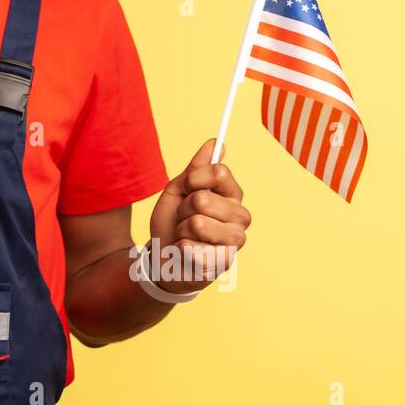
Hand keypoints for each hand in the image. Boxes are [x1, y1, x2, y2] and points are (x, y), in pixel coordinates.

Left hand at [147, 137, 249, 293]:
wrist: (164, 256)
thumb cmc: (173, 222)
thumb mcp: (178, 190)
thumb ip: (196, 168)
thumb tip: (216, 142)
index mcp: (231, 194)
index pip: (219, 171)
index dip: (193, 179)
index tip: (185, 190)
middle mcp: (240, 215)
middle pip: (203, 198)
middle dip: (183, 209)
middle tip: (184, 219)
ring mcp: (235, 240)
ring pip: (198, 223)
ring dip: (182, 229)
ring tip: (186, 235)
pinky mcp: (224, 262)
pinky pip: (190, 246)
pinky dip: (181, 248)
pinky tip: (189, 252)